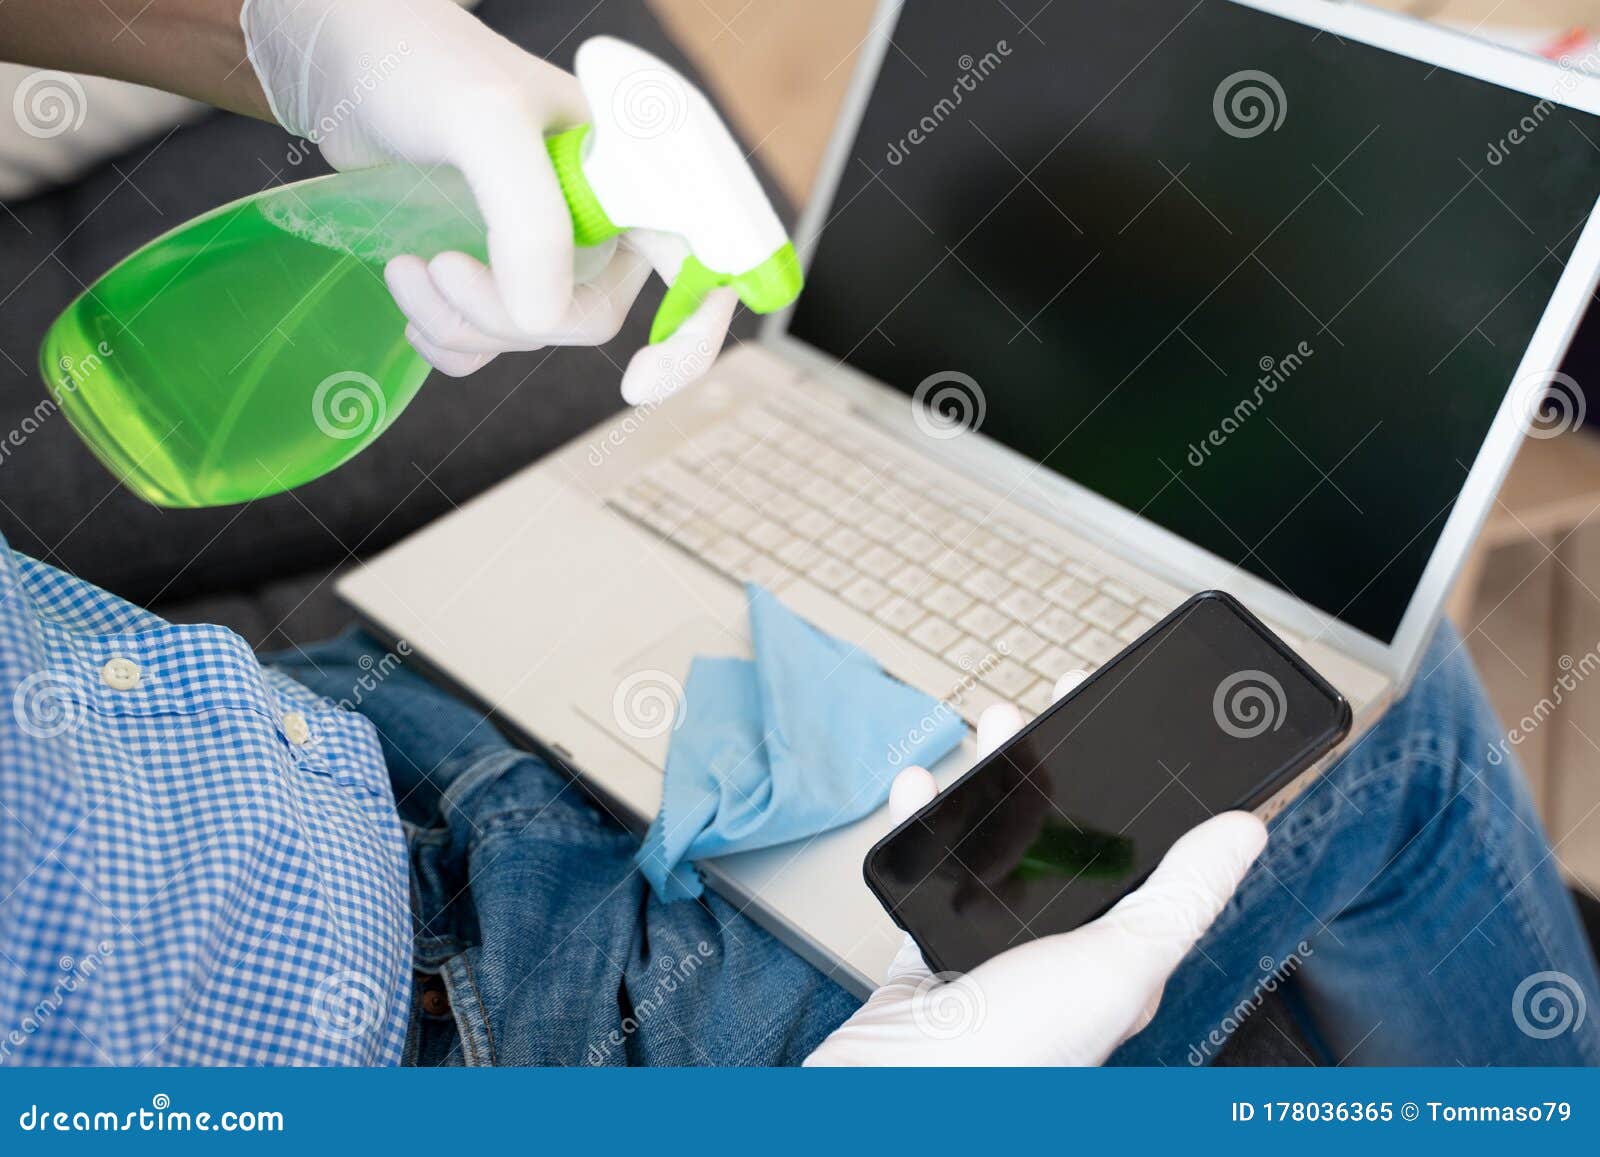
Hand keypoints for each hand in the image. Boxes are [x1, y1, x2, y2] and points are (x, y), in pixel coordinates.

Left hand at [240, 0, 732, 401]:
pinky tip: (410, 295)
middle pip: (589, 317)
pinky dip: (448, 336)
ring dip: (462, 322)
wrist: (346, 55)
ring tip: (405, 270)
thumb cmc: (424, 65)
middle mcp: (606, 215)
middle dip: (508, 316)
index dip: (690, 337)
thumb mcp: (485, 124)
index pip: (702, 268)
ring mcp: (551, 246)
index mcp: (638, 172)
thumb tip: (545, 320)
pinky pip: (491, 341)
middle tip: (441, 270)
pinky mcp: (499, 266)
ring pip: (532, 333)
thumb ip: (529, 220)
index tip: (636, 384)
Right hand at [805, 674, 1268, 1065]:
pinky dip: (925, 820)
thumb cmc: (1007, 1055)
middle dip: (1068, 761)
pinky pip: (930, 867)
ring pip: (999, 841)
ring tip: (997, 726)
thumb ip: (1181, 894)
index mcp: (1118, 956)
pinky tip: (923, 789)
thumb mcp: (1118, 963)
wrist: (888, 1101)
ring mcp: (989, 950)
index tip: (1151, 722)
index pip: (1150, 853)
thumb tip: (1247, 831)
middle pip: (1069, 834)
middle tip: (1067, 700)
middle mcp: (1057, 951)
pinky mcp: (929, 950)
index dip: (1154, 782)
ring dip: (999, 778)